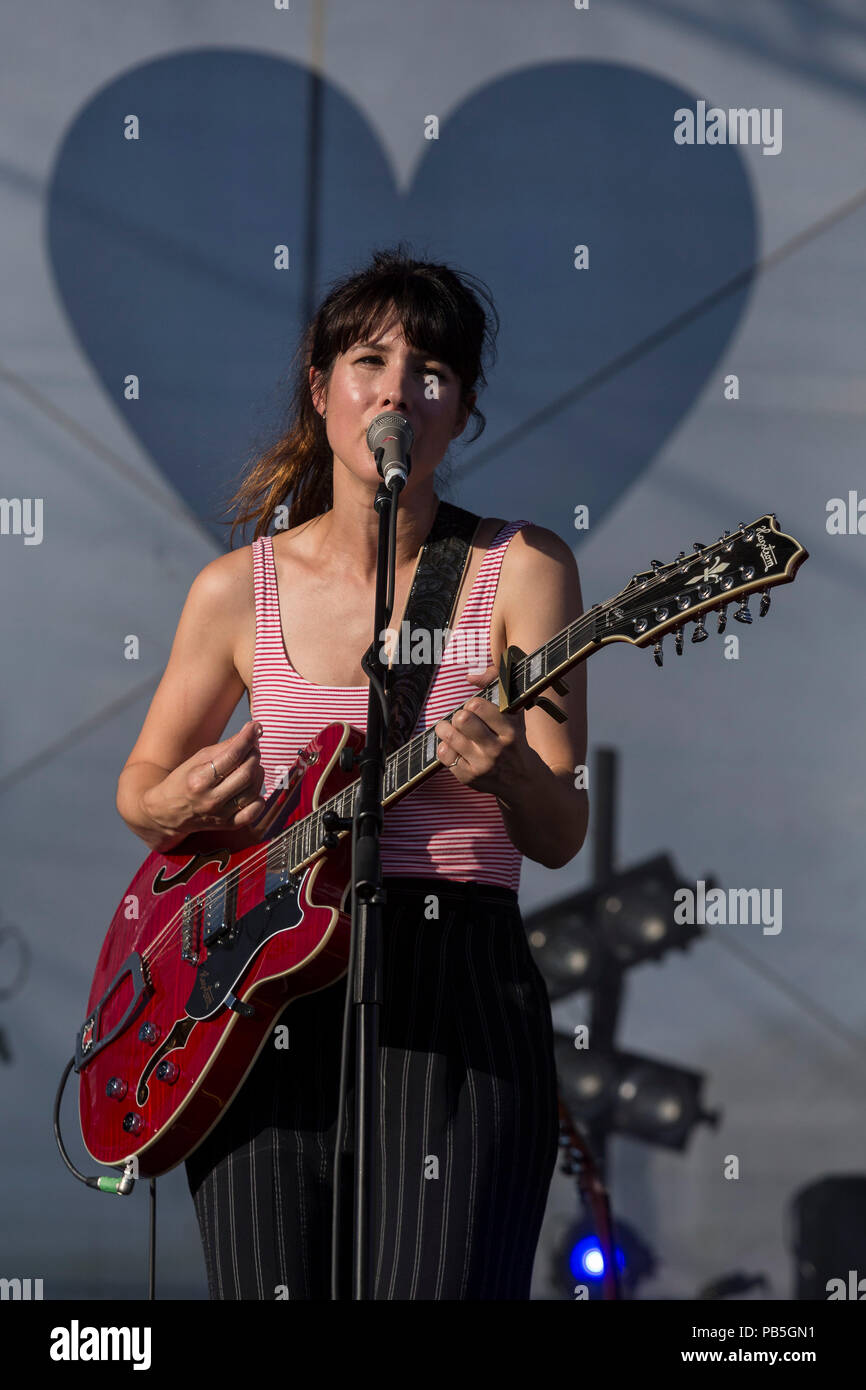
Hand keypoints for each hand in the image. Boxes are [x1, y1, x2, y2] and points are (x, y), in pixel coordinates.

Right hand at [143, 720, 267, 845]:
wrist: (166, 813)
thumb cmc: (183, 780)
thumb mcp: (198, 759)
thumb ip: (226, 747)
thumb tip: (252, 732)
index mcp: (199, 779)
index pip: (232, 755)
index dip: (248, 738)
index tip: (256, 727)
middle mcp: (210, 799)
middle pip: (246, 773)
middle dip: (254, 754)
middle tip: (252, 747)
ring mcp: (220, 814)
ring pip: (253, 790)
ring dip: (258, 772)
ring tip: (251, 764)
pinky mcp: (227, 826)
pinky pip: (254, 812)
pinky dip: (259, 798)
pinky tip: (251, 788)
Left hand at [433, 663, 532, 798]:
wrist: (523, 781)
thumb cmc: (514, 739)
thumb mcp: (514, 714)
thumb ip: (497, 685)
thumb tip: (470, 677)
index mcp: (510, 731)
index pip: (477, 706)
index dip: (472, 704)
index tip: (475, 710)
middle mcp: (497, 749)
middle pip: (462, 720)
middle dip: (458, 716)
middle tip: (461, 720)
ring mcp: (482, 765)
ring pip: (449, 737)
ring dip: (445, 729)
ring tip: (448, 729)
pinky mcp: (468, 778)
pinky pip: (444, 755)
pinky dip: (445, 748)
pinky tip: (453, 748)